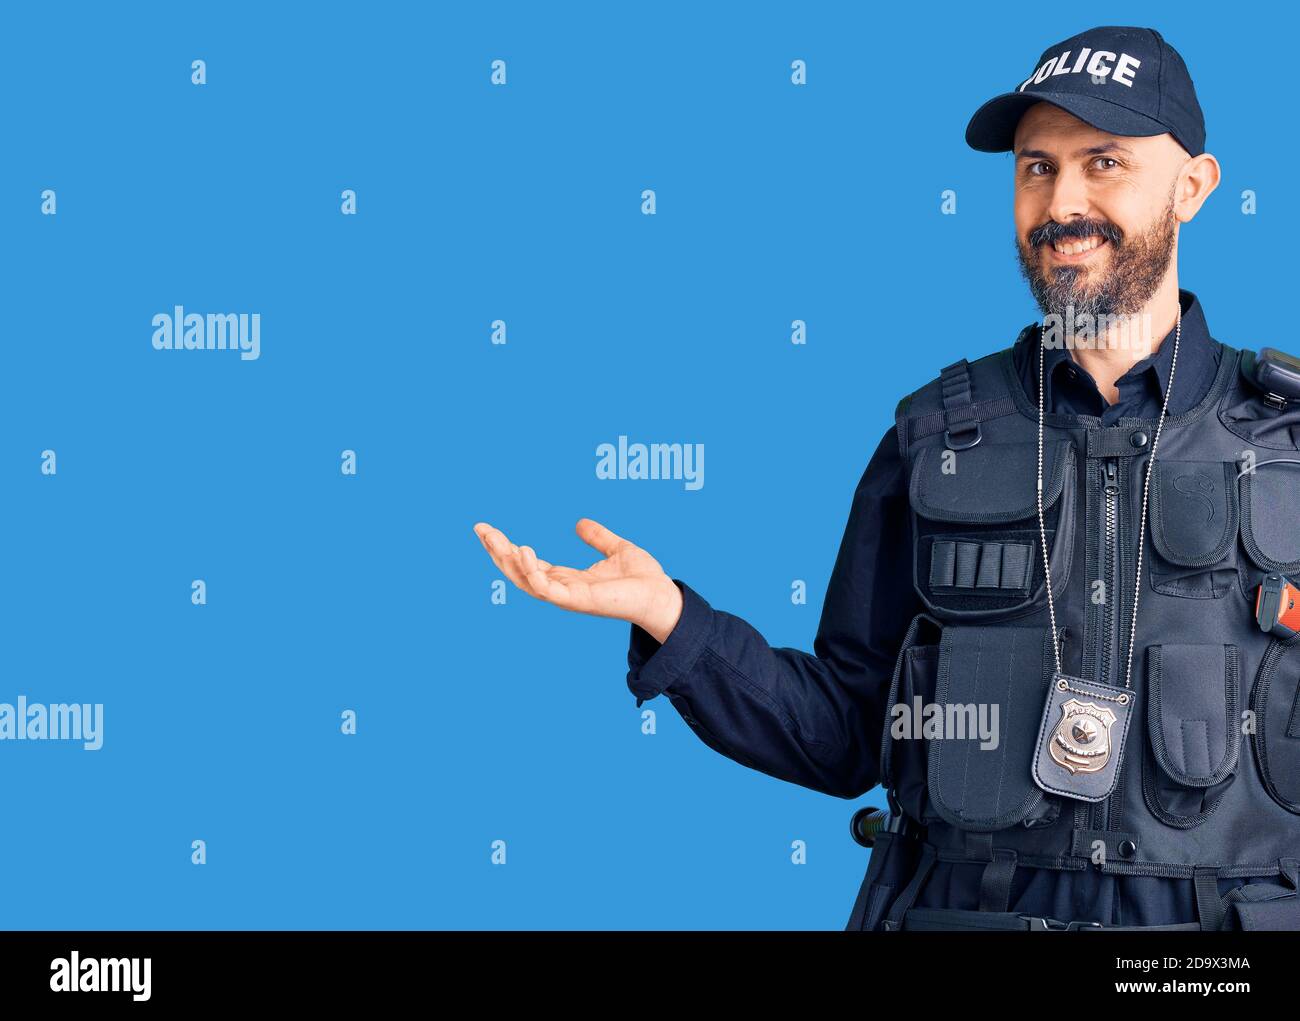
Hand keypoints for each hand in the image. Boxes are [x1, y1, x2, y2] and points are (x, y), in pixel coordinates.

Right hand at [472, 518, 683, 642]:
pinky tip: (524, 550)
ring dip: (507, 561)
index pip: (529, 564)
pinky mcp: (578, 600)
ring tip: (495, 538)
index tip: (488, 529)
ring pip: (526, 581)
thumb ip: (597, 537)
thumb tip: (579, 522)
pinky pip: (546, 588)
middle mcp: (563, 589)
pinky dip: (531, 572)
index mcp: (568, 578)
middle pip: (519, 572)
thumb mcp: (616, 548)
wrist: (662, 594)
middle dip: (497, 552)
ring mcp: (568, 597)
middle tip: (479, 529)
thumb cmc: (643, 578)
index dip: (507, 548)